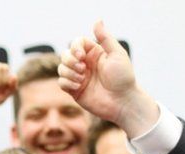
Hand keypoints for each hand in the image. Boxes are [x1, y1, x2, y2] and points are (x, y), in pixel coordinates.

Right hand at [57, 21, 157, 136]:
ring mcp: (79, 77)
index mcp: (94, 53)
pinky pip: (61, 82)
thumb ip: (105, 38)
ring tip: (82, 79)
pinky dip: (66, 83)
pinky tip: (78, 86)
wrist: (122, 102)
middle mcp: (85, 64)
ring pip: (61, 68)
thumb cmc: (123, 78)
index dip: (75, 48)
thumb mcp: (117, 54)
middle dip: (69, 61)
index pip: (76, 43)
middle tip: (82, 69)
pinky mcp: (74, 90)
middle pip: (65, 54)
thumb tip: (97, 20)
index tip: (82, 56)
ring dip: (69, 72)